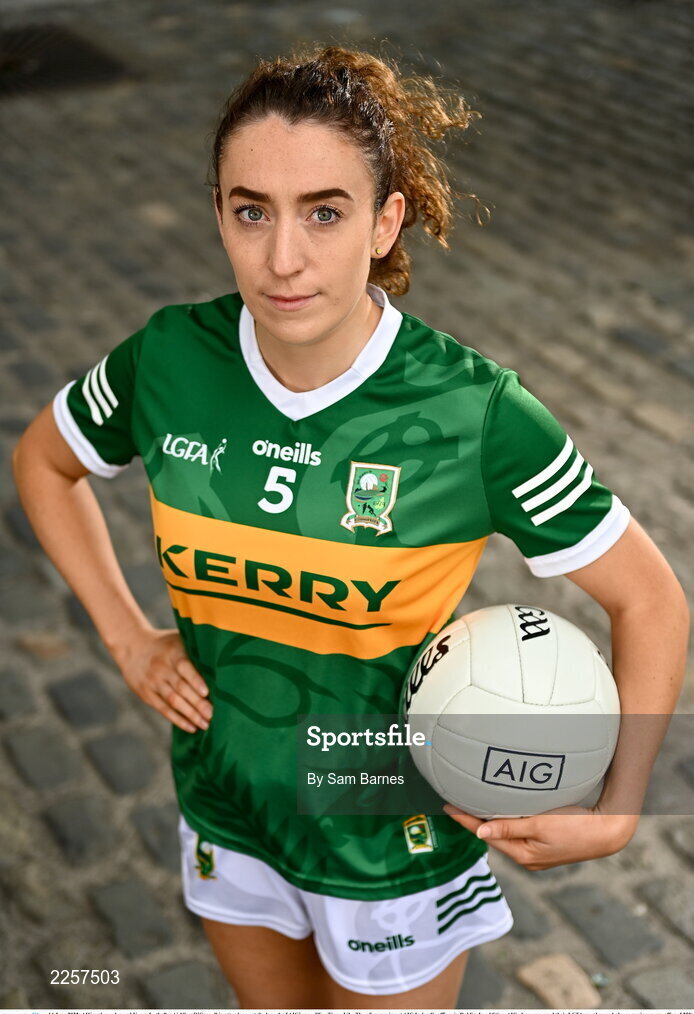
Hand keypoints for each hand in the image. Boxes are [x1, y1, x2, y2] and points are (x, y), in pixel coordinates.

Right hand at [113, 627, 212, 733]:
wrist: (132, 646)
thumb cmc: (165, 644)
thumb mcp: (178, 638)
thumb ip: (195, 649)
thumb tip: (223, 660)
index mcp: (173, 652)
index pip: (184, 667)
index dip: (195, 680)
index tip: (207, 692)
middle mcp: (162, 668)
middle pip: (181, 688)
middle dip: (198, 703)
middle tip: (213, 715)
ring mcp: (153, 683)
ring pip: (173, 701)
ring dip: (190, 714)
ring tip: (206, 724)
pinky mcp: (147, 695)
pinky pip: (164, 709)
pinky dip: (178, 719)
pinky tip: (191, 727)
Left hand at [443, 801, 638, 869]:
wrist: (609, 831)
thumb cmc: (577, 826)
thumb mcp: (541, 825)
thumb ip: (510, 828)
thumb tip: (479, 833)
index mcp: (524, 855)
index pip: (486, 833)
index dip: (465, 819)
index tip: (446, 805)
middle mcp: (528, 856)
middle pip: (493, 834)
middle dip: (473, 819)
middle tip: (454, 800)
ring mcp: (537, 852)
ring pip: (505, 833)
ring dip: (489, 819)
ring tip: (471, 803)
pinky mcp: (547, 844)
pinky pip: (518, 831)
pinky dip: (506, 820)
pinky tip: (500, 810)